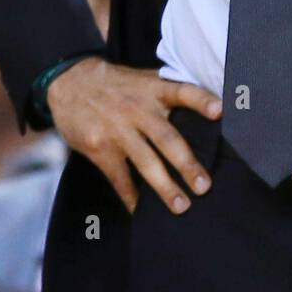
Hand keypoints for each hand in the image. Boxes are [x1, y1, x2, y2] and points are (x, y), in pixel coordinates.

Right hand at [47, 58, 222, 215]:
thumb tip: (208, 107)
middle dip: (187, 164)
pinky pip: (120, 178)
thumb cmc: (117, 84)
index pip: (183, 91)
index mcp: (154, 89)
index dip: (202, 101)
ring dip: (164, 187)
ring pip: (146, 162)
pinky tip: (141, 212)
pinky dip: (131, 197)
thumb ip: (168, 92)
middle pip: (167, 138)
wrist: (71, 82)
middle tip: (204, 186)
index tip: (220, 111)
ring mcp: (119, 130)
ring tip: (181, 207)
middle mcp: (139, 109)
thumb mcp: (144, 79)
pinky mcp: (100, 148)